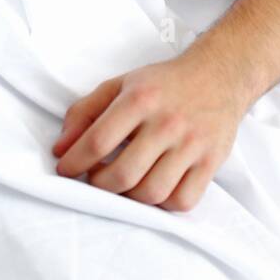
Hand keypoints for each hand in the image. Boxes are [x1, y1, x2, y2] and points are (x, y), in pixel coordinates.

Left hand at [51, 48, 248, 211]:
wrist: (218, 75)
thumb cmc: (163, 84)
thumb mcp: (120, 85)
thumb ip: (85, 112)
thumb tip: (61, 148)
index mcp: (140, 99)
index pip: (98, 141)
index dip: (75, 161)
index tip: (65, 169)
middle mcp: (167, 122)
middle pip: (123, 174)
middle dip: (99, 184)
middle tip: (94, 178)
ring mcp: (192, 145)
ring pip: (152, 193)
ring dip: (128, 198)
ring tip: (122, 184)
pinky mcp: (211, 162)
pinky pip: (182, 201)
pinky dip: (162, 204)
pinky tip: (153, 188)